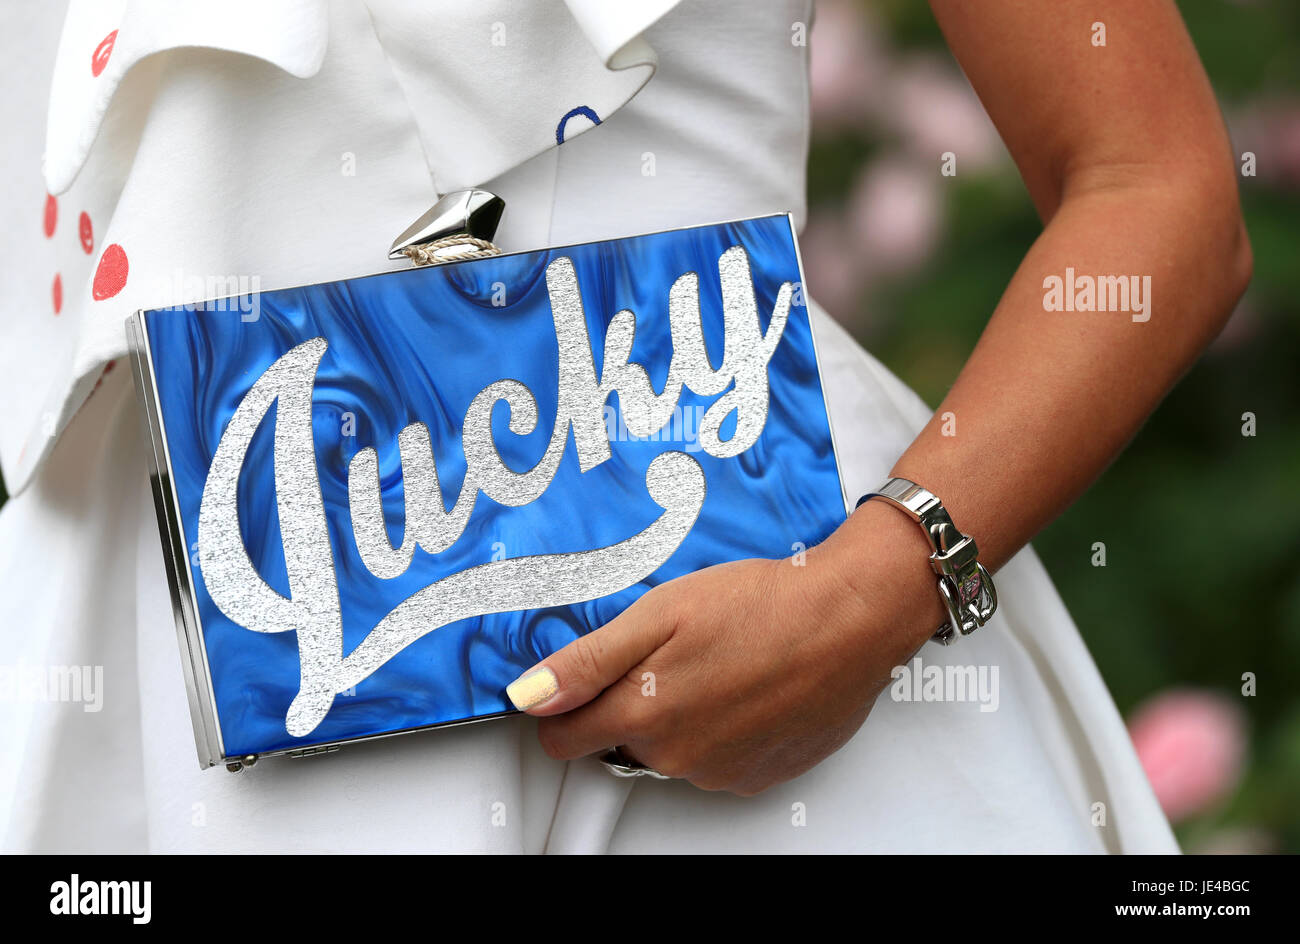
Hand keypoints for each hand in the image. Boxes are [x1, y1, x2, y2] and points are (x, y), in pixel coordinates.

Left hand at [505, 501, 946, 794]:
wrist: (851, 620)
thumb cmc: (762, 605)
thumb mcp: (660, 614)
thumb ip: (587, 662)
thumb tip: (528, 696)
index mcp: (644, 715)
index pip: (562, 742)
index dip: (561, 709)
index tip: (577, 683)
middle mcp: (678, 758)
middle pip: (619, 744)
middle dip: (629, 704)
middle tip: (667, 652)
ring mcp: (721, 772)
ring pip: (671, 751)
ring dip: (680, 715)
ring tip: (716, 661)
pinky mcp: (760, 775)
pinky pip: (717, 758)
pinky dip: (722, 728)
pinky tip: (745, 685)